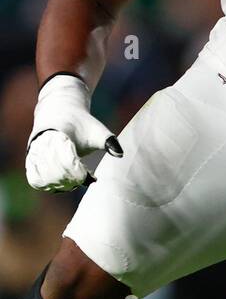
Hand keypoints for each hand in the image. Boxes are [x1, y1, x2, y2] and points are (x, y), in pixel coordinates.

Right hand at [25, 74, 121, 191]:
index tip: (91, 176)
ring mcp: (34, 152)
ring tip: (75, 181)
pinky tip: (63, 183)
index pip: (67, 161)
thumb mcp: (99, 131)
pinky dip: (50, 185)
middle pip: (55, 173)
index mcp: (59, 134)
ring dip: (61, 184)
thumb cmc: (84, 125)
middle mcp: (43, 143)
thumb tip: (121, 154)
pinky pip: (36, 180)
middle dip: (71, 180)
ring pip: (44, 178)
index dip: (79, 173)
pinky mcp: (31, 160)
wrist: (61, 113)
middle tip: (84, 179)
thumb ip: (110, 142)